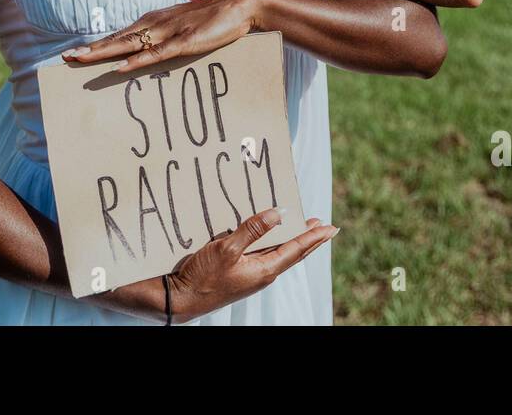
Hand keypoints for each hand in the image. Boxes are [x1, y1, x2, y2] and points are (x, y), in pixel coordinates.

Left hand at [62, 0, 266, 73]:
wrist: (242, 5)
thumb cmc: (215, 16)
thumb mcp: (185, 25)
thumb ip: (168, 35)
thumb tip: (152, 49)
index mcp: (156, 20)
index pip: (120, 34)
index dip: (97, 43)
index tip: (76, 52)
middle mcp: (156, 23)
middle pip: (117, 38)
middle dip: (91, 48)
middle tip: (66, 57)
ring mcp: (169, 32)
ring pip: (130, 44)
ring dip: (104, 52)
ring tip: (81, 59)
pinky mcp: (185, 41)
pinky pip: (157, 53)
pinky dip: (138, 60)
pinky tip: (122, 67)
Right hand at [166, 208, 337, 323]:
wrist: (180, 299)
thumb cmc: (203, 276)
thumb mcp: (227, 249)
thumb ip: (252, 230)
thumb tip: (278, 214)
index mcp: (265, 270)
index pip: (296, 249)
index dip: (314, 237)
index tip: (331, 228)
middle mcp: (262, 274)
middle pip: (292, 253)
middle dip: (309, 240)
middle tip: (325, 227)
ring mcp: (251, 275)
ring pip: (279, 254)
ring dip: (292, 241)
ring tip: (303, 228)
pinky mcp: (239, 274)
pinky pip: (263, 255)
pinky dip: (273, 244)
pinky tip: (270, 238)